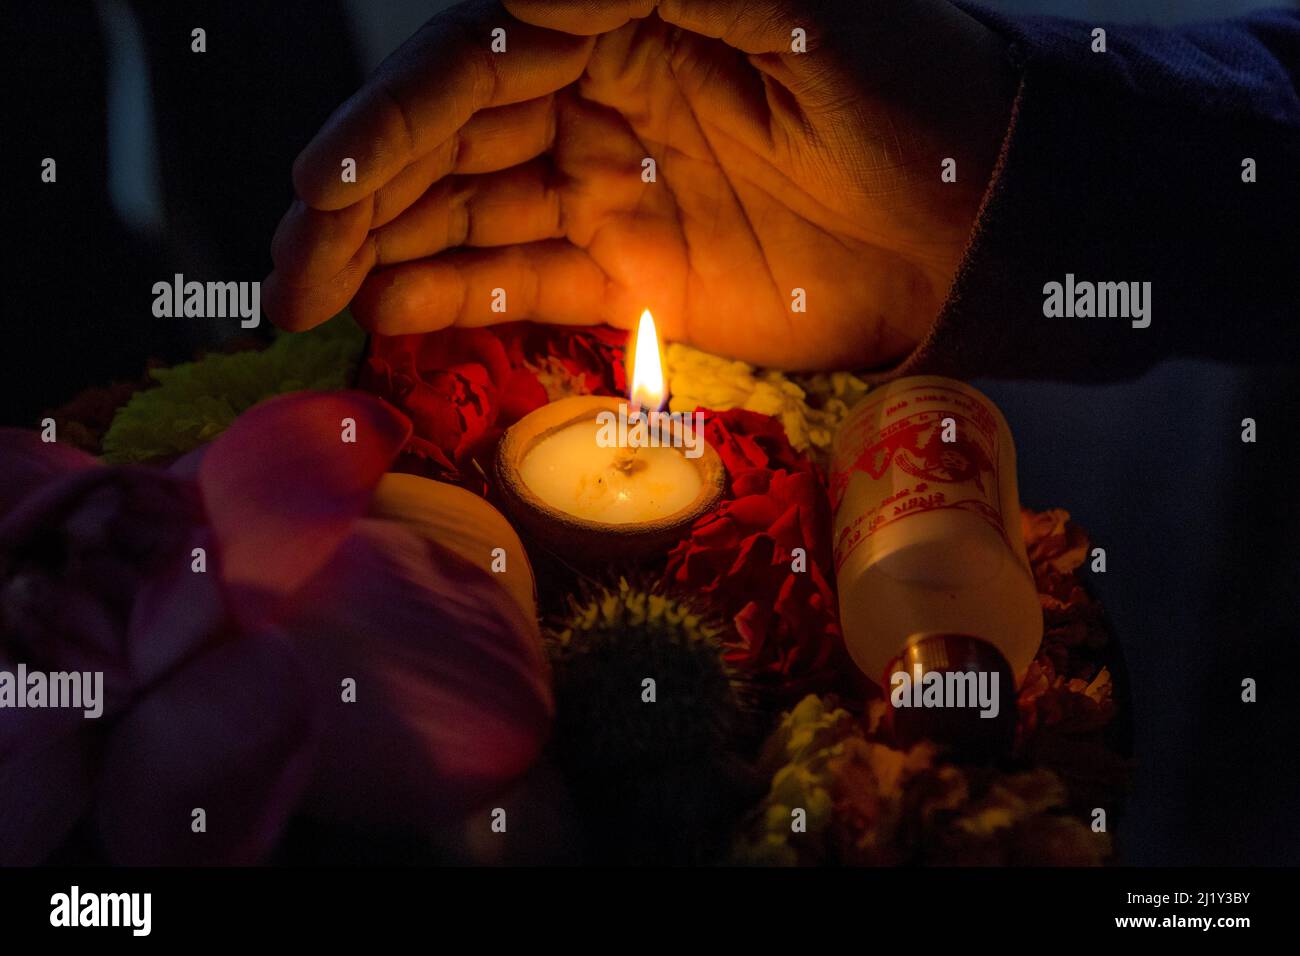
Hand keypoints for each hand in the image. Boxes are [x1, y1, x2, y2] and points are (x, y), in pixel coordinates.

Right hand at [266, 0, 1013, 369]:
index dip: (385, 129)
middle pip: (445, 151)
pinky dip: (456, 302)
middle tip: (286, 279)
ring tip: (314, 310)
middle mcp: (592, 103)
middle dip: (356, 209)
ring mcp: (605, 194)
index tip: (314, 188)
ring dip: (386, 263)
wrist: (976, 219)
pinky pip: (522, 285)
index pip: (470, 69)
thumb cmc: (906, 93)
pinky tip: (391, 322)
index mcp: (617, 21)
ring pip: (467, 222)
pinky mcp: (631, 275)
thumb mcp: (791, 7)